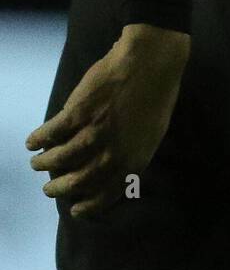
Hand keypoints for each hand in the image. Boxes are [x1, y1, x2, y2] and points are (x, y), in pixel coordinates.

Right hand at [25, 24, 190, 217]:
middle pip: (77, 182)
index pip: (106, 195)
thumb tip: (116, 170)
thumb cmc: (156, 95)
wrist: (150, 61)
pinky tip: (32, 141)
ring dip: (44, 163)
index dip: (88, 206)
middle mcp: (111, 153)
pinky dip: (38, 139)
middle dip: (59, 189)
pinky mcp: (77, 113)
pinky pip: (51, 133)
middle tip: (49, 189)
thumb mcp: (152, 134)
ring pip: (59, 159)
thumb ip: (133, 155)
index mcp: (133, 161)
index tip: (75, 209)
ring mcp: (92, 133)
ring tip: (37, 162)